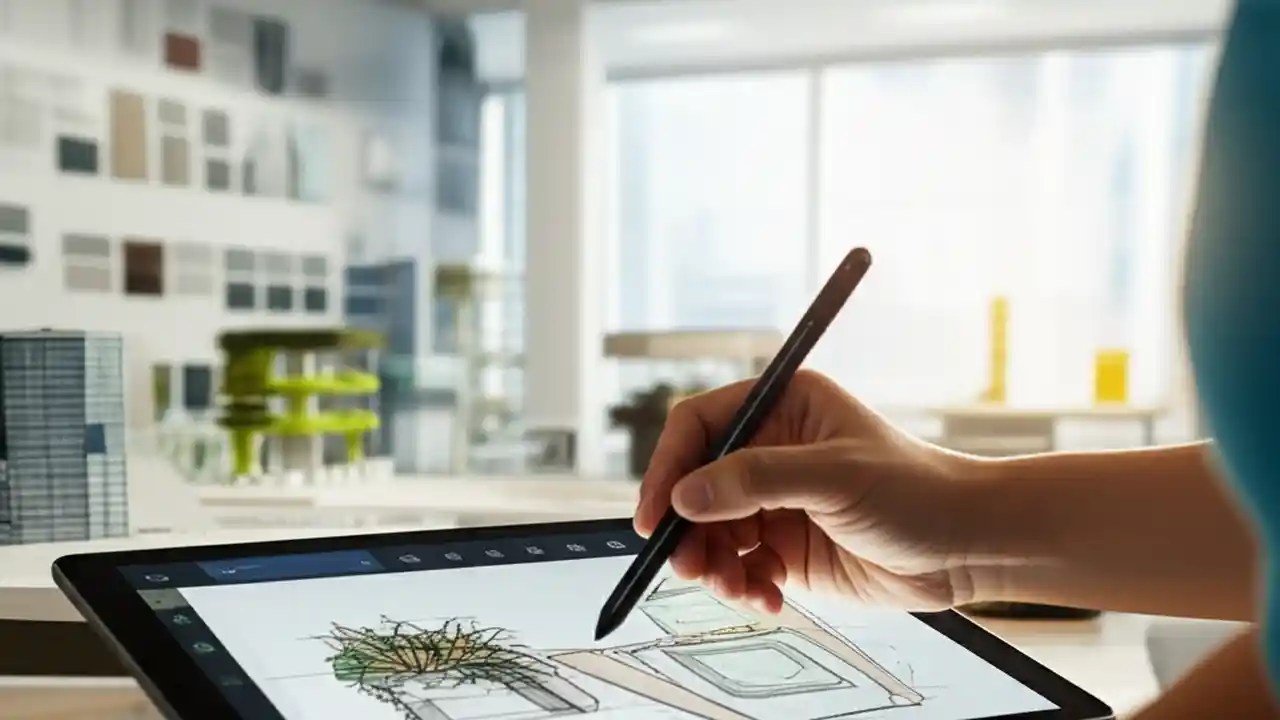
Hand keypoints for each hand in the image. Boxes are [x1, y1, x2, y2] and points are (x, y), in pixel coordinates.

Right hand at [634, 370, 989, 613]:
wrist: (967, 546)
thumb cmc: (918, 489)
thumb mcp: (834, 475)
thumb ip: (757, 481)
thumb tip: (686, 495)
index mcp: (780, 408)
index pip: (700, 426)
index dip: (669, 466)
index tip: (658, 513)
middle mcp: (770, 450)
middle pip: (695, 485)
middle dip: (688, 530)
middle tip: (691, 567)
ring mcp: (774, 501)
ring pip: (710, 532)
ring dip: (712, 565)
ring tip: (735, 588)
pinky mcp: (784, 547)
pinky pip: (737, 566)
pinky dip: (741, 586)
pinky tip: (767, 597)